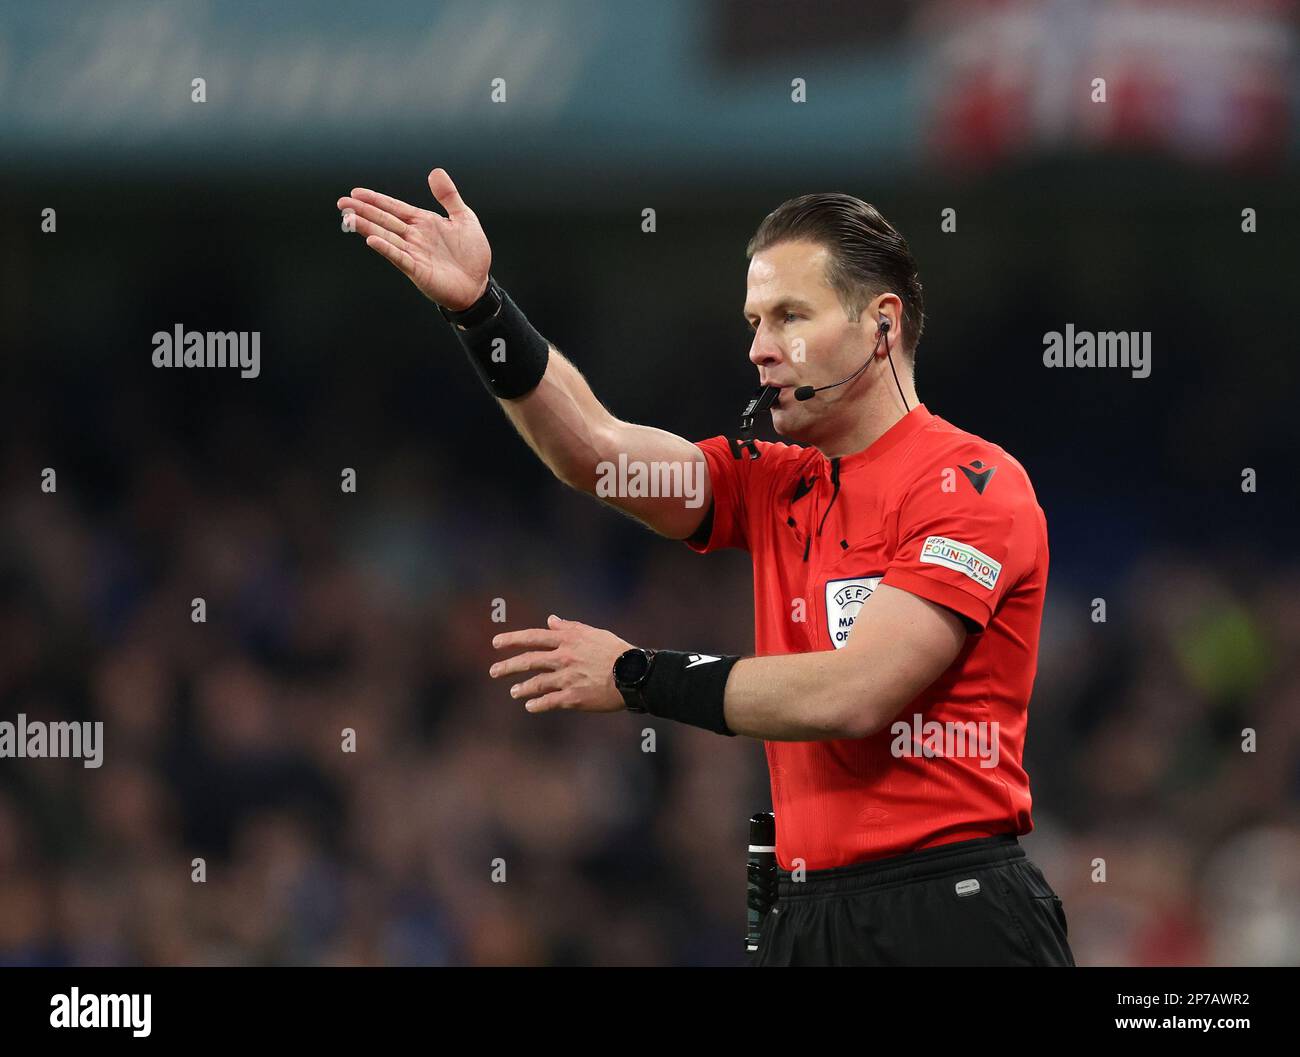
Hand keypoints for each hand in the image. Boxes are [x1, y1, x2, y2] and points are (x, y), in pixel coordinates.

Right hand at [337, 168, 490, 310]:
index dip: (376, 199)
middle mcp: (414, 237)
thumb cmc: (472, 254)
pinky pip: (400, 257)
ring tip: (349, 219)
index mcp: (423, 222)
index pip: (394, 208)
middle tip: (342, 203)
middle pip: (385, 220)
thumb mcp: (464, 218)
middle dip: (364, 211)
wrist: (479, 285)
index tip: (356, 192)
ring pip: (386, 237)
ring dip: (368, 228)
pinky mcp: (418, 270)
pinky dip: (386, 249)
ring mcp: (414, 253)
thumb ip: (449, 196)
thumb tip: (435, 171)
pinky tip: (372, 240)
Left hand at [489, 615, 632, 713]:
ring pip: (536, 683)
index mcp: (568, 640)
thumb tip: (551, 620)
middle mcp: (564, 658)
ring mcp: (567, 679)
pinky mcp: (573, 698)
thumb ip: (569, 627)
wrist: (634, 675)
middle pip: (529, 661)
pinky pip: (549, 702)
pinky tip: (530, 706)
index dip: (512, 639)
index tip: (496, 643)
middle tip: (493, 671)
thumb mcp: (593, 633)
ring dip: (522, 688)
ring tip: (513, 692)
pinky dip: (537, 704)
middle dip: (508, 666)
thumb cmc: (616, 651)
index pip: (534, 637)